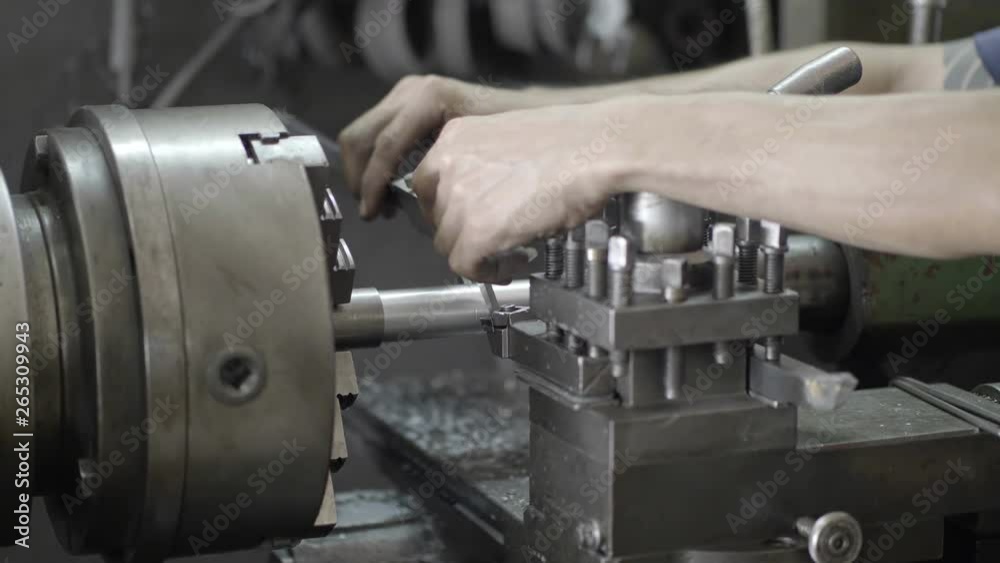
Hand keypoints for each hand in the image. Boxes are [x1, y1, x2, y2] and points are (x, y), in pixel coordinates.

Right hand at [338, 75, 533, 218]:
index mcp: (430, 99)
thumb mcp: (486, 152)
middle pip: (360, 136)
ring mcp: (404, 94)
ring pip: (359, 135)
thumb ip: (452, 172)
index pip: (386, 145)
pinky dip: (372, 163)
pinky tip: (389, 187)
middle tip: (372, 212)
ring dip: (362, 172)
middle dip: (359, 178)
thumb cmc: (515, 134)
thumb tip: (420, 208)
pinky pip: (373, 134)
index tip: (371, 214)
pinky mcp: (402, 103)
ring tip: (381, 204)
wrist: (528, 109)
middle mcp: (411, 91)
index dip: (372, 183)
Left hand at [412, 101, 631, 280]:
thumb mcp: (511, 140)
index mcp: (455, 137)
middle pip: (438, 216)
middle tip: (491, 239)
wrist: (597, 149)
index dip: (448, 208)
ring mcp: (460, 198)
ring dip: (476, 254)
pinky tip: (510, 266)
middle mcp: (449, 164)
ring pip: (449, 244)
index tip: (467, 218)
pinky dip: (485, 273)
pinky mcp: (477, 231)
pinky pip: (465, 265)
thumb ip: (485, 165)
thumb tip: (487, 194)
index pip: (427, 183)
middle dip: (462, 232)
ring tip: (508, 253)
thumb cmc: (574, 141)